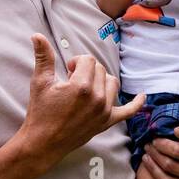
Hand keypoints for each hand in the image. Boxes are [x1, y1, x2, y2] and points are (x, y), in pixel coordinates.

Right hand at [16, 33, 142, 167]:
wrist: (43, 142)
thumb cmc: (40, 112)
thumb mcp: (40, 82)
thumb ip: (43, 57)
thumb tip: (37, 35)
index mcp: (81, 86)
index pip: (88, 60)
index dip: (76, 62)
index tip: (68, 71)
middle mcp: (97, 98)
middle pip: (100, 69)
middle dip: (86, 71)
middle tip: (72, 81)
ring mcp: (104, 111)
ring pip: (112, 83)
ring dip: (101, 80)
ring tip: (86, 88)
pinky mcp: (107, 122)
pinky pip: (128, 111)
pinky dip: (136, 103)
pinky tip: (141, 96)